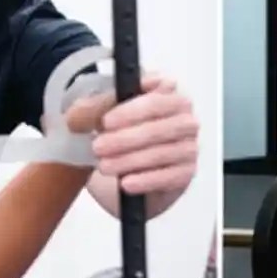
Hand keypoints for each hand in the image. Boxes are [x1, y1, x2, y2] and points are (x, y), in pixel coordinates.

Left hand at [66, 72, 198, 199]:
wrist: (121, 167)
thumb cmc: (115, 131)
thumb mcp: (98, 114)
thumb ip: (93, 109)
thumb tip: (88, 113)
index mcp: (167, 93)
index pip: (155, 99)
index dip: (130, 111)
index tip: (106, 121)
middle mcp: (184, 118)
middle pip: (159, 128)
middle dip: (126, 139)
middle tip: (98, 147)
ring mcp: (188, 146)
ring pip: (162, 153)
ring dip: (130, 161)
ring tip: (104, 167)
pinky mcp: (186, 172)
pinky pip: (170, 177)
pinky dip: (146, 180)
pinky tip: (126, 183)